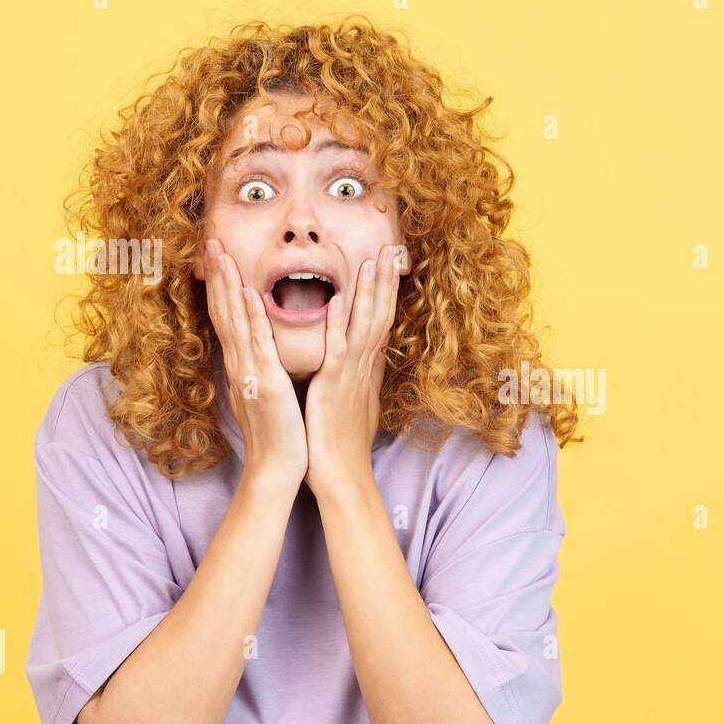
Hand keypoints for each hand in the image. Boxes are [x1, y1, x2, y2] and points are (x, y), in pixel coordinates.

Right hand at [202, 238, 307, 495]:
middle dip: (217, 276)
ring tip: (222, 255)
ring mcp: (251, 373)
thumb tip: (259, 348)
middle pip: (224, 312)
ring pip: (236, 321)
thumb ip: (261, 367)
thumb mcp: (266, 392)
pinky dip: (254, 319)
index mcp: (243, 365)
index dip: (220, 286)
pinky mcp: (267, 384)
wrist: (277, 469)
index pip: (227, 318)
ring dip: (228, 286)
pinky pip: (259, 346)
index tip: (216, 257)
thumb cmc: (278, 434)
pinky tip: (250, 295)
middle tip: (211, 241)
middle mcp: (240, 365)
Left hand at [304, 243, 406, 496]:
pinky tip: (337, 302)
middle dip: (384, 281)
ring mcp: (351, 376)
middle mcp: (363, 367)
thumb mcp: (355, 403)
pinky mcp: (333, 387)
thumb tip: (367, 362)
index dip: (386, 292)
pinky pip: (337, 351)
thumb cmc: (342, 443)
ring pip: (364, 326)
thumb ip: (359, 378)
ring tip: (373, 261)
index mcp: (365, 369)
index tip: (390, 264)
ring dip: (369, 293)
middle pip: (379, 316)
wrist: (342, 475)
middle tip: (390, 248)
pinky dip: (337, 326)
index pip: (380, 321)